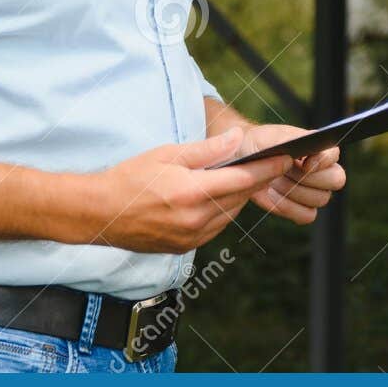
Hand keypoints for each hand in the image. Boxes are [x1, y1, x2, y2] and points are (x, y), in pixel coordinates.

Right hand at [89, 128, 290, 253]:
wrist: (101, 213)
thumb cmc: (130, 179)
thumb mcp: (168, 154)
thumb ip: (207, 150)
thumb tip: (237, 140)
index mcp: (193, 193)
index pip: (244, 180)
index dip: (269, 169)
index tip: (286, 158)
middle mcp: (196, 219)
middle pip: (241, 197)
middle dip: (257, 180)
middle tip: (270, 163)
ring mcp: (192, 237)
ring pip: (230, 214)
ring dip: (239, 196)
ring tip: (241, 177)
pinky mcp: (186, 247)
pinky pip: (216, 227)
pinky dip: (222, 211)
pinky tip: (216, 197)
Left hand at [235, 124, 345, 224]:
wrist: (241, 163)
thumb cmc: (257, 145)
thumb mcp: (266, 137)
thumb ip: (287, 139)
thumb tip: (303, 147)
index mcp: (318, 147)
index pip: (334, 153)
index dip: (323, 160)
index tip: (304, 164)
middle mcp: (322, 169)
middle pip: (336, 179)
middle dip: (309, 178)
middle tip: (285, 172)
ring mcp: (314, 191)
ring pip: (321, 199)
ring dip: (294, 192)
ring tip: (273, 181)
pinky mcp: (302, 208)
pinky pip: (308, 215)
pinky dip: (289, 208)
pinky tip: (273, 195)